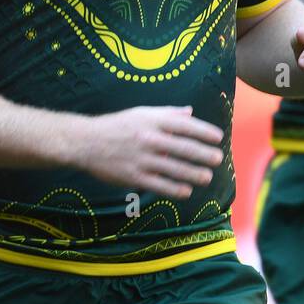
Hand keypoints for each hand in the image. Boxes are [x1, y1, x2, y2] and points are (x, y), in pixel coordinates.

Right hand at [79, 106, 224, 199]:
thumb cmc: (117, 125)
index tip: (217, 137)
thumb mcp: (141, 113)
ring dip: (194, 174)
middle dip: (203, 154)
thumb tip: (190, 112)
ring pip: (174, 168)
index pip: (184, 125)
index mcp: (152, 120)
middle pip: (183, 148)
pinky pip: (159, 185)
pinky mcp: (134, 176)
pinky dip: (175, 189)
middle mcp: (148, 138)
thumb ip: (167, 114)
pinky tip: (187, 191)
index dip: (203, 131)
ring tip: (207, 177)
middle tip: (217, 159)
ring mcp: (141, 158)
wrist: (86, 142)